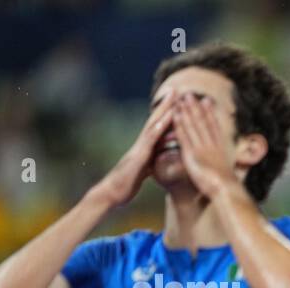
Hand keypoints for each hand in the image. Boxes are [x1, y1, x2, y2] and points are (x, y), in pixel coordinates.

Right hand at [91, 89, 174, 207]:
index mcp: (145, 148)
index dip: (168, 116)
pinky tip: (167, 119)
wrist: (111, 194)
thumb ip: (150, 163)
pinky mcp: (139, 156)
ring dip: (164, 110)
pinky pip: (150, 140)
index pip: (158, 129)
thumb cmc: (126, 185)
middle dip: (166, 106)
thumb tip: (157, 161)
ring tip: (174, 97)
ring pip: (153, 125)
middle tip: (177, 90)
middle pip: (156, 121)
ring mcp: (139, 148)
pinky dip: (159, 128)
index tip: (178, 103)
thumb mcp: (143, 172)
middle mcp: (142, 144)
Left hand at [172, 93, 239, 198]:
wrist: (226, 190)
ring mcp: (202, 148)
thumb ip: (223, 167)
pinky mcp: (192, 154)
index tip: (207, 102)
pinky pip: (185, 136)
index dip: (209, 113)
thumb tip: (227, 170)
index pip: (214, 127)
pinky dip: (180, 124)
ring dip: (187, 111)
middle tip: (190, 94)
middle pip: (203, 122)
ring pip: (193, 126)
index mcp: (220, 149)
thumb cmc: (227, 187)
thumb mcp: (227, 174)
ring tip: (181, 98)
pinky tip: (176, 114)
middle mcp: (211, 145)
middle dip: (196, 107)